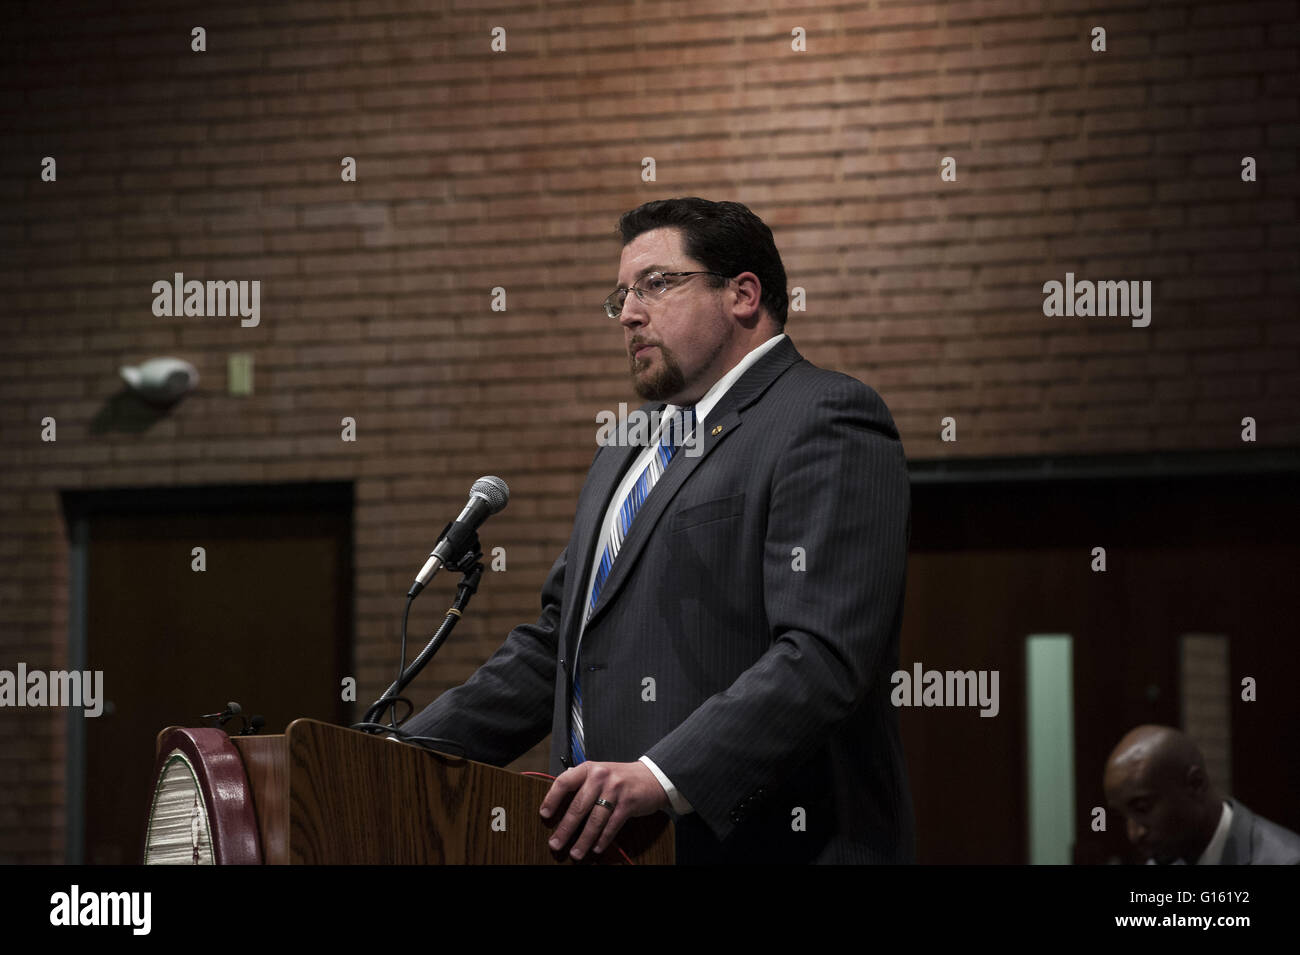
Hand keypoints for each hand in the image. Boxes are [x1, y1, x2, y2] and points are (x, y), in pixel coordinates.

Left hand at [539, 760, 668, 858]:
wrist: (651, 777)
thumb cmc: (621, 778)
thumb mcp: (599, 772)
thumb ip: (580, 781)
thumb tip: (557, 798)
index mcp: (589, 768)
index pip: (564, 782)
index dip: (552, 799)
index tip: (544, 815)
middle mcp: (601, 776)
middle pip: (578, 806)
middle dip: (565, 829)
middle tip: (555, 844)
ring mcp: (615, 790)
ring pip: (595, 820)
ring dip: (583, 840)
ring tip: (576, 853)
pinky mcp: (628, 803)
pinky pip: (612, 825)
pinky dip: (603, 839)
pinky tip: (596, 848)